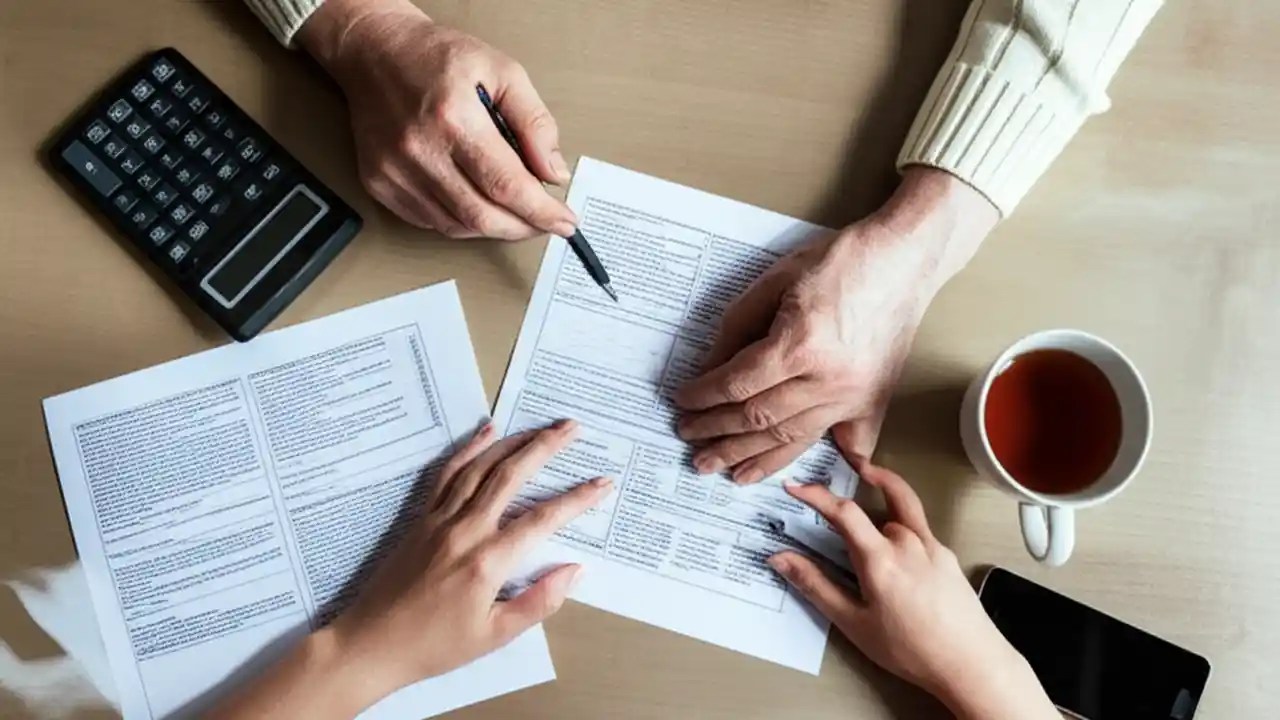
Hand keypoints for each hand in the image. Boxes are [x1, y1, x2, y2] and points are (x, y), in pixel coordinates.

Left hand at [211, 420, 611, 718]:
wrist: (371, 644)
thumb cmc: (433, 646)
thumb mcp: (494, 636)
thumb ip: (538, 602)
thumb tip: (574, 571)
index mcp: (487, 561)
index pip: (542, 519)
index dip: (576, 499)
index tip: (602, 483)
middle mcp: (464, 530)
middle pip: (511, 476)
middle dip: (545, 447)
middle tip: (572, 427)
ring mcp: (439, 520)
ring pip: (481, 467)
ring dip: (513, 441)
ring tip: (540, 426)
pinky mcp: (421, 519)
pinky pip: (447, 474)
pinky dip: (468, 450)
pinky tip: (485, 433)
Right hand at [299, 0, 576, 239]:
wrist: (375, 51)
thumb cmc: (437, 57)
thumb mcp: (503, 72)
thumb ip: (535, 123)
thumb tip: (554, 172)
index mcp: (454, 118)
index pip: (507, 185)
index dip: (541, 212)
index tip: (564, 221)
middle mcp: (419, 149)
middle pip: (482, 216)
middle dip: (522, 227)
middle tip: (544, 221)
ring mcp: (394, 172)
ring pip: (457, 227)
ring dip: (494, 228)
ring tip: (514, 212)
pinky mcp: (379, 184)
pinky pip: (430, 222)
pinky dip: (461, 223)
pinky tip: (477, 203)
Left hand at [674, 168, 997, 482]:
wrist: (905, 258)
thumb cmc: (840, 261)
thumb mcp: (775, 280)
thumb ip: (737, 328)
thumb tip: (709, 368)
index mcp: (800, 344)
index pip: (737, 384)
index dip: (704, 396)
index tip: (682, 402)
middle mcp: (828, 380)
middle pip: (759, 418)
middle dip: (717, 432)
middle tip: (688, 438)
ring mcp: (854, 396)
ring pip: (792, 439)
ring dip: (751, 457)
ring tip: (722, 469)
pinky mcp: (873, 401)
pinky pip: (845, 443)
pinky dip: (819, 461)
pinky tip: (799, 480)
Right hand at [768, 457, 1056, 719]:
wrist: (971, 663)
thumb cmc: (910, 649)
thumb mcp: (854, 623)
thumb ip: (816, 586)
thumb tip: (780, 559)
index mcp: (880, 558)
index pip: (843, 512)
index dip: (816, 495)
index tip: (795, 486)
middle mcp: (907, 542)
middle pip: (874, 502)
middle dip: (852, 489)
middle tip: (834, 479)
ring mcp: (932, 545)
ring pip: (901, 508)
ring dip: (882, 490)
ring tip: (868, 476)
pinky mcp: (946, 554)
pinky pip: (918, 526)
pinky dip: (900, 518)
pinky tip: (894, 538)